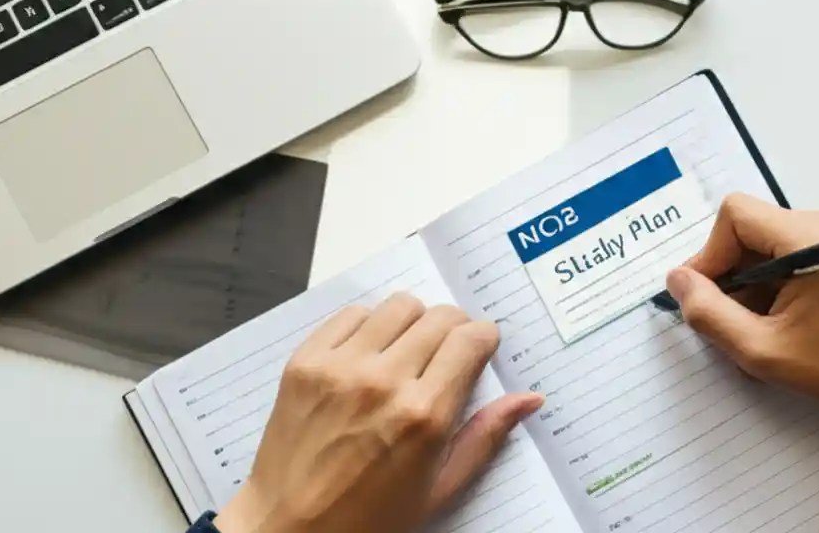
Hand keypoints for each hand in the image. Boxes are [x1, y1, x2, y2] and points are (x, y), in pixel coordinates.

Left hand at [214, 294, 542, 532]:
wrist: (289, 528)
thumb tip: (529, 399)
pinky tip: (369, 354)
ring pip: (399, 306)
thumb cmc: (369, 517)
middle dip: (453, 329)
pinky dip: (368, 325)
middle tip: (446, 353)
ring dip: (413, 322)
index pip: (471, 339)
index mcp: (424, 416)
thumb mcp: (440, 488)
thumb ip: (486, 436)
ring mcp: (340, 368)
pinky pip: (351, 314)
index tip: (479, 348)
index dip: (483, 338)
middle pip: (440, 317)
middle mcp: (384, 382)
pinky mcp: (305, 362)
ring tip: (407, 351)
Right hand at [666, 194, 818, 496]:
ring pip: (784, 232)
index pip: (737, 214)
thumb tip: (678, 279)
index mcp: (818, 238)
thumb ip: (709, 313)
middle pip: (761, 223)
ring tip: (772, 316)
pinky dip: (794, 268)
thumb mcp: (764, 351)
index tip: (706, 293)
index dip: (711, 252)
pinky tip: (801, 308)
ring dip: (765, 269)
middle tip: (737, 313)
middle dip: (738, 266)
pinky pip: (813, 240)